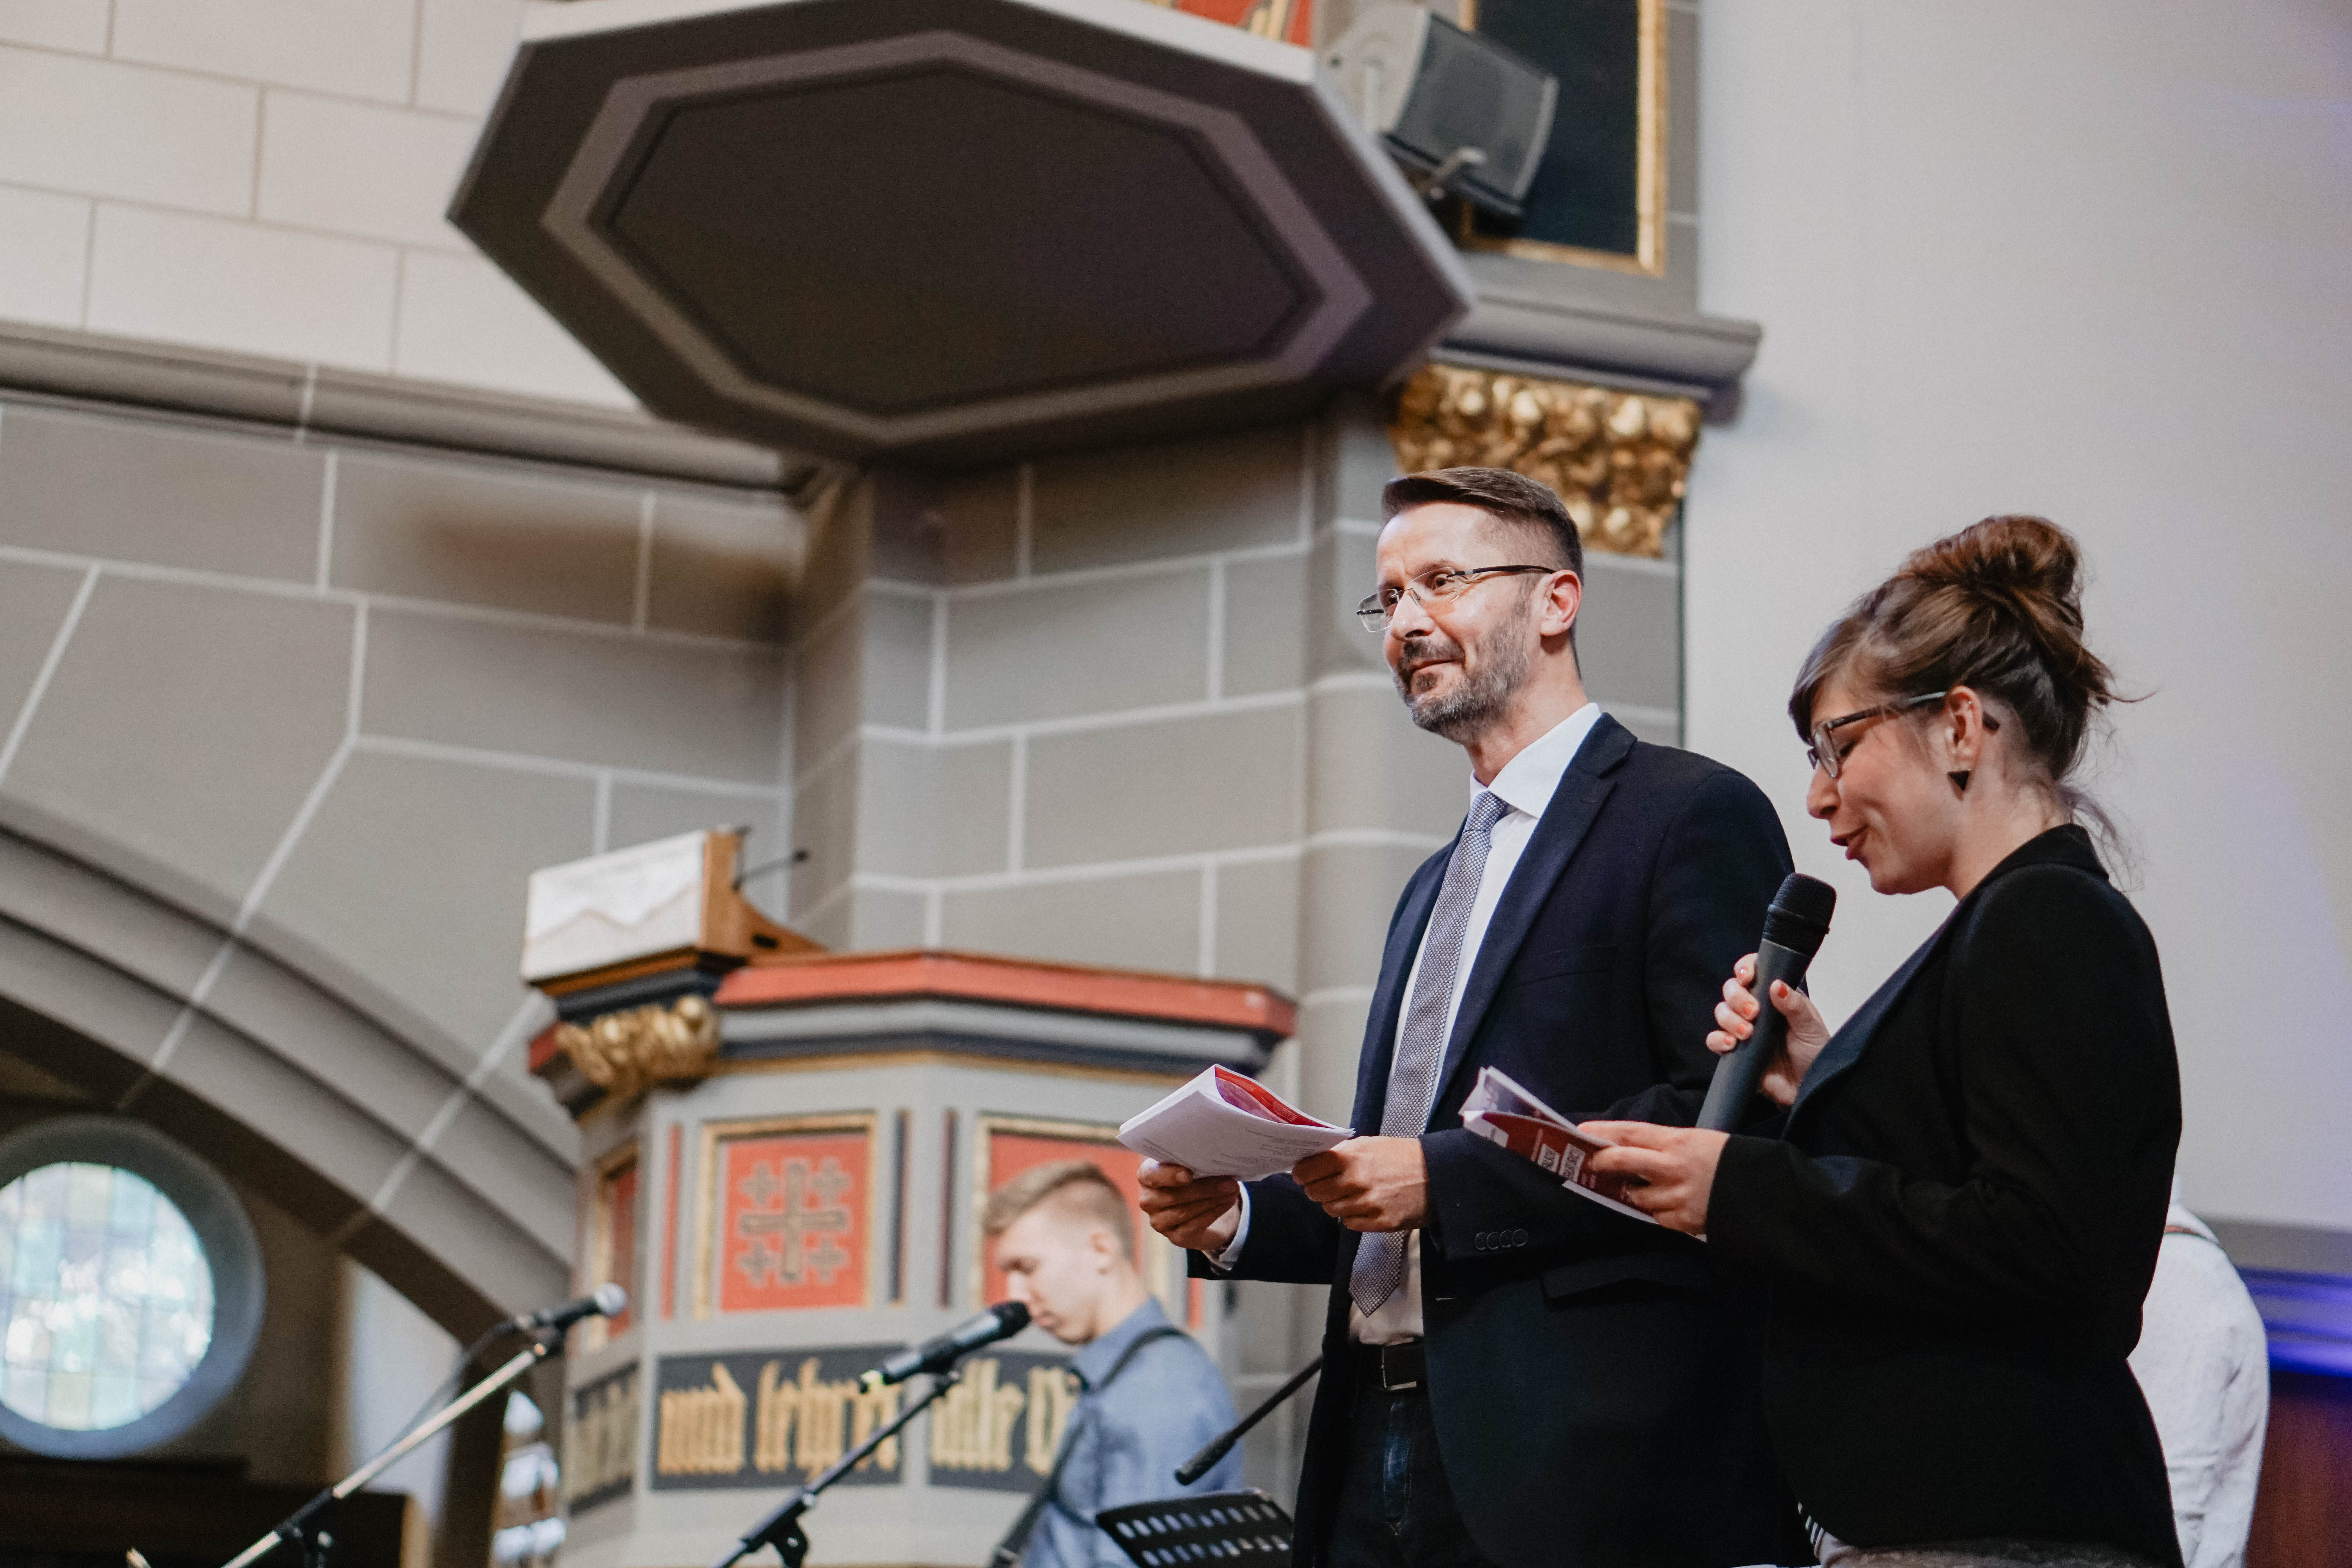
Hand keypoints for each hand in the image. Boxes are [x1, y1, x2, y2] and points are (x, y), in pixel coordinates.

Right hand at [1138, 1160, 1242, 1251]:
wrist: (1198, 1207)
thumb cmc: (1192, 1178)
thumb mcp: (1188, 1166)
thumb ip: (1191, 1162)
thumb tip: (1213, 1160)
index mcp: (1146, 1176)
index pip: (1150, 1175)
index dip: (1168, 1175)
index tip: (1188, 1174)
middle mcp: (1148, 1200)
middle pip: (1173, 1196)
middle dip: (1204, 1188)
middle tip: (1229, 1182)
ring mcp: (1159, 1221)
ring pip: (1184, 1211)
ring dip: (1212, 1200)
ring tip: (1232, 1190)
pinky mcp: (1175, 1237)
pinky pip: (1194, 1225)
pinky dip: (1213, 1213)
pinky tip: (1227, 1203)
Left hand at [1291, 1137, 1427, 1231]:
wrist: (1437, 1175)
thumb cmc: (1403, 1157)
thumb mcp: (1370, 1143)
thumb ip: (1341, 1153)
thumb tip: (1314, 1160)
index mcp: (1351, 1158)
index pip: (1308, 1170)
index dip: (1302, 1173)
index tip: (1301, 1174)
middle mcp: (1356, 1182)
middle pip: (1315, 1193)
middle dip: (1316, 1188)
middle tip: (1324, 1184)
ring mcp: (1367, 1205)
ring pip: (1330, 1210)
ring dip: (1334, 1202)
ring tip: (1349, 1193)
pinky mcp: (1378, 1222)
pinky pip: (1349, 1223)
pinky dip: (1351, 1215)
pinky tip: (1363, 1204)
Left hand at [1580, 1124, 1726, 1236]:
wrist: (1762, 1192)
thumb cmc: (1728, 1160)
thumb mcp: (1697, 1140)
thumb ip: (1663, 1145)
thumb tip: (1629, 1148)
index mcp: (1676, 1141)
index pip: (1630, 1132)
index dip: (1603, 1132)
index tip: (1583, 1131)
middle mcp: (1672, 1167)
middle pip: (1623, 1161)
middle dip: (1603, 1162)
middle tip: (1593, 1163)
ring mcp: (1676, 1196)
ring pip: (1636, 1196)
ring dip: (1634, 1192)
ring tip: (1643, 1186)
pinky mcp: (1682, 1221)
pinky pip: (1656, 1217)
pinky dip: (1658, 1211)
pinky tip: (1670, 1204)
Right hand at [1711, 953, 1832, 1107]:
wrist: (1808, 1088)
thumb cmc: (1815, 1055)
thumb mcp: (1810, 1027)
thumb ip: (1794, 1005)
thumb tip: (1777, 985)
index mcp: (1776, 997)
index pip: (1754, 972)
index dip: (1745, 969)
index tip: (1746, 977)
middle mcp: (1757, 1010)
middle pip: (1732, 990)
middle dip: (1737, 998)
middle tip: (1754, 1013)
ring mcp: (1744, 1030)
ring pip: (1721, 1012)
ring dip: (1730, 1019)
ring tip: (1747, 1033)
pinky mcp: (1735, 1052)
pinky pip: (1714, 1040)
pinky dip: (1718, 1040)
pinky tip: (1732, 1045)